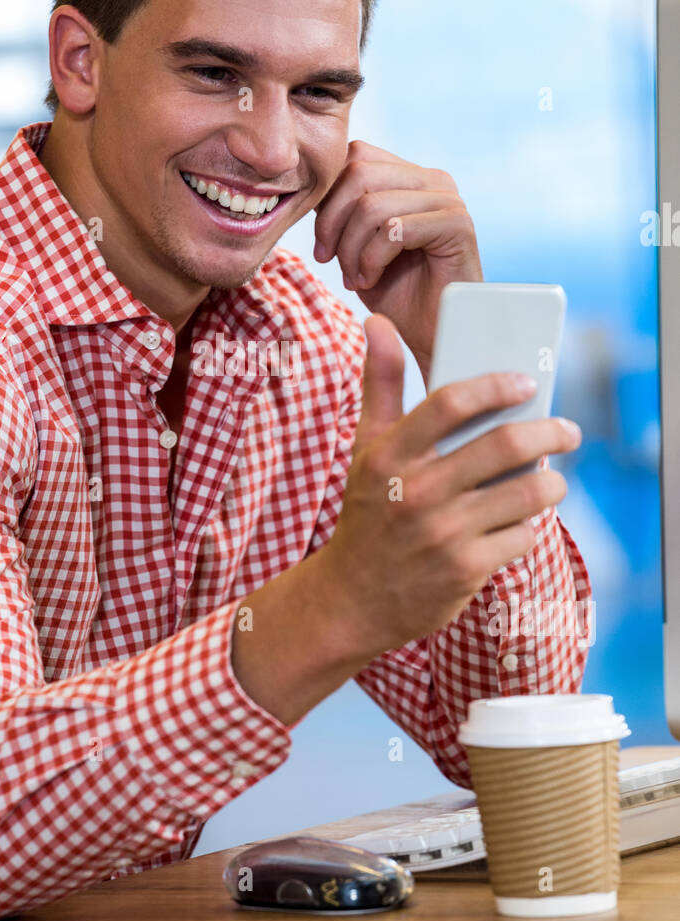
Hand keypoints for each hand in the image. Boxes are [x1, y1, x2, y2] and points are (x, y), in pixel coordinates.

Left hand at [313, 140, 482, 383]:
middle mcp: (433, 179)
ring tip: (354, 277)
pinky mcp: (458, 225)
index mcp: (409, 176)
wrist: (430, 332)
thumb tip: (311, 187)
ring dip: (351, 248)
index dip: (327, 198)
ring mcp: (448, 200)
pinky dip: (371, 259)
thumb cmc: (394, 291)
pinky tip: (371, 280)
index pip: (355, 156)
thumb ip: (340, 209)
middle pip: (359, 173)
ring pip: (373, 205)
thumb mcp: (355, 243)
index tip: (321, 243)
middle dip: (332, 223)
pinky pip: (395, 230)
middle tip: (328, 260)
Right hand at [322, 315, 581, 657]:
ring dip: (552, 483)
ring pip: (525, 494)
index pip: (448, 403)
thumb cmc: (368, 512)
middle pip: (502, 446)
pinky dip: (528, 526)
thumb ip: (380, 384)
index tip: (526, 382)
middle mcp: (416, 492)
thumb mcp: (364, 448)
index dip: (494, 386)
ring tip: (553, 477)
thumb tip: (378, 323)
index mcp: (388, 455)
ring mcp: (443, 533)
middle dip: (549, 432)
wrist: (353, 598)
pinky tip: (519, 521)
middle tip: (567, 429)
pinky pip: (521, 537)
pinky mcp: (465, 570)